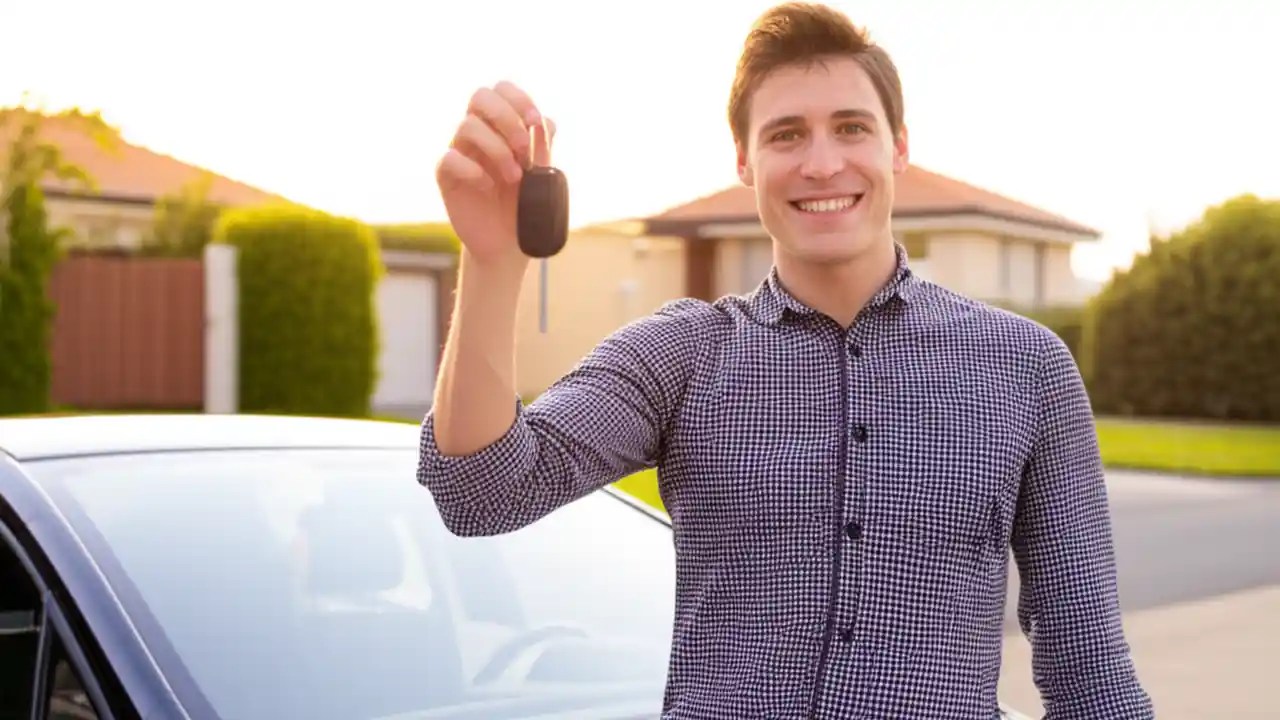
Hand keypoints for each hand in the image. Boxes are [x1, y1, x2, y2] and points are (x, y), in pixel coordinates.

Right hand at [436, 81, 555, 265]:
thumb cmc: (525, 204)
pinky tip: (488, 186)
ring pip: (467, 126)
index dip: (519, 98)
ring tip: (515, 177)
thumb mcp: (542, 174)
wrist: (509, 243)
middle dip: (506, 117)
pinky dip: (473, 170)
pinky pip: (450, 158)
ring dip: (497, 149)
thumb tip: (543, 122)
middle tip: (523, 148)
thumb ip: (543, 147)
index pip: (501, 90)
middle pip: (480, 96)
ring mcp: (460, 152)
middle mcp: (478, 133)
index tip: (535, 122)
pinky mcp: (446, 176)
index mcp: (501, 126)